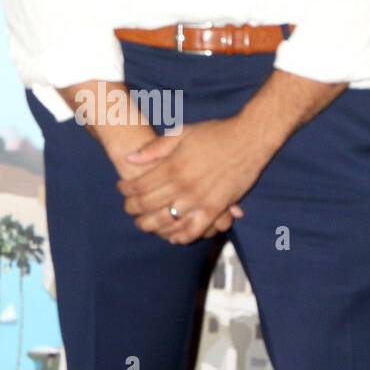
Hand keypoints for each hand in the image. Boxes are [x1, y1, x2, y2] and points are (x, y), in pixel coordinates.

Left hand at [97, 123, 242, 239]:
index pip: (140, 186)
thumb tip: (130, 158)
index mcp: (174, 167)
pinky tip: (173, 237)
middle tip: (128, 208)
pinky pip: (196, 229)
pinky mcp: (218, 208)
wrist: (249, 139)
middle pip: (150, 206)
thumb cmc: (214, 133)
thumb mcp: (181, 133)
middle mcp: (185, 186)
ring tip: (143, 224)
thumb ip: (154, 148)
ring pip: (169, 221)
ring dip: (152, 226)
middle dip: (133, 209)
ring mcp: (202, 200)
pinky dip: (182, 236)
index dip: (126, 190)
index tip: (121, 188)